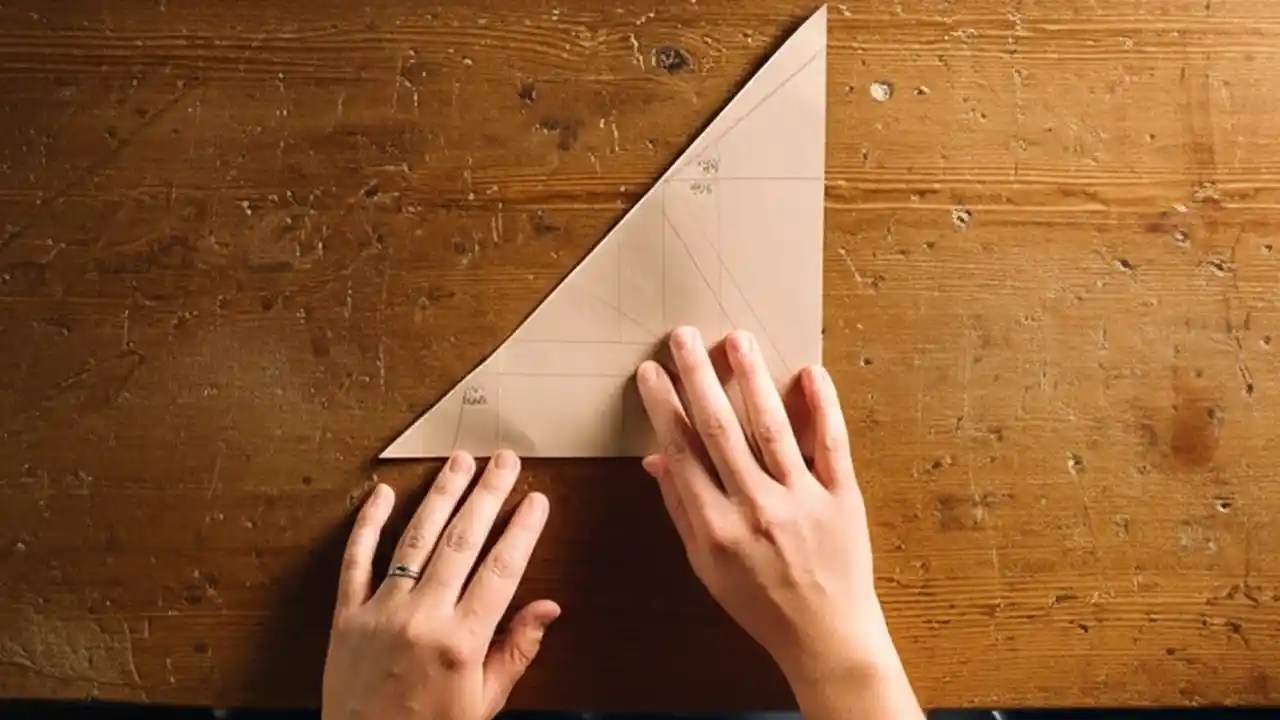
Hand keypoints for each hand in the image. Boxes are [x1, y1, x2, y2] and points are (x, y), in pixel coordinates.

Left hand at [322, 451, 558, 719]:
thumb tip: (547, 609)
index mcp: (461, 642)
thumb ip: (515, 651)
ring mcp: (381, 613)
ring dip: (440, 495)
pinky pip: (356, 560)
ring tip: (459, 462)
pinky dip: (368, 524)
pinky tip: (382, 494)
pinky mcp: (346, 617)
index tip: (536, 501)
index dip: (522, 530)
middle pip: (462, 541)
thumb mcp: (484, 703)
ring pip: (415, 539)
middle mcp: (422, 619)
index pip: (501, 570)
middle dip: (487, 494)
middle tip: (504, 462)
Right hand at [636, 327, 920, 719]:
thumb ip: (682, 508)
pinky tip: (809, 373)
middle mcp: (757, 510)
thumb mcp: (706, 566)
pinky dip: (822, 407)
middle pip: (721, 431)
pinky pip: (832, 445)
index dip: (663, 408)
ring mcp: (802, 502)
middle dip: (698, 378)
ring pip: (772, 429)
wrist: (825, 636)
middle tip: (683, 337)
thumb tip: (657, 458)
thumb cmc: (759, 602)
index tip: (652, 372)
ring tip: (737, 340)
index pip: (683, 453)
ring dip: (752, 379)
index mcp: (717, 529)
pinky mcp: (842, 498)